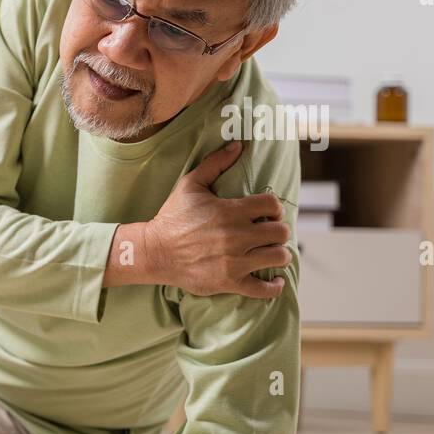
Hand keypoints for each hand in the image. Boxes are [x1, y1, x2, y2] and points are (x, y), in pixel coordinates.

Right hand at [109, 140, 291, 298]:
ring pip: (278, 257)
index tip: (268, 213)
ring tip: (272, 253)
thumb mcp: (190, 185)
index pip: (272, 205)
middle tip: (270, 233)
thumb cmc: (172, 218)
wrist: (153, 252)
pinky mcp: (229, 282)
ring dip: (279, 254)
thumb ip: (215, 163)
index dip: (274, 208)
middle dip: (278, 231)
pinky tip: (276, 280)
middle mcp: (236, 236)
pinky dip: (274, 287)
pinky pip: (263, 289)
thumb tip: (238, 145)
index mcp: (231, 211)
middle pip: (280, 232)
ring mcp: (234, 261)